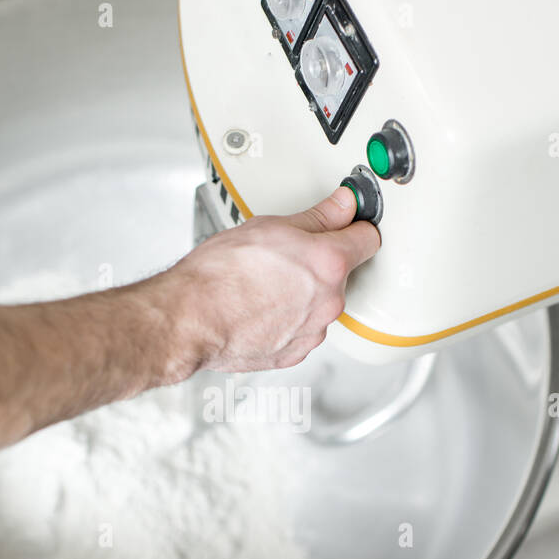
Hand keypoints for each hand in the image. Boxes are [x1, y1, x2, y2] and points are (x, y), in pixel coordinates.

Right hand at [164, 186, 380, 372]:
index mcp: (329, 264)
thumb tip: (342, 205)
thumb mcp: (270, 227)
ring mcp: (312, 331)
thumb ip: (317, 217)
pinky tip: (261, 307)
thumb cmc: (219, 276)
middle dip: (319, 263)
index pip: (368, 238)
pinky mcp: (293, 353)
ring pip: (319, 304)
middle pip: (340, 274)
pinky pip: (301, 329)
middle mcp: (328, 302)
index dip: (354, 227)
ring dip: (302, 293)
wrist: (190, 319)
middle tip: (285, 255)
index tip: (346, 223)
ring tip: (265, 284)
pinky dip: (287, 319)